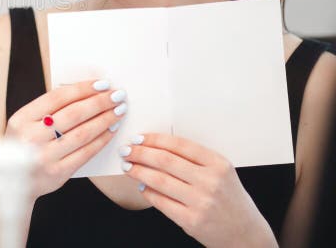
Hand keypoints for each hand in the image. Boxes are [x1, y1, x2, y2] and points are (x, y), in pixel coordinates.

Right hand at [5, 79, 127, 197]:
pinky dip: (101, 140)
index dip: (82, 88)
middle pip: (73, 114)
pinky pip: (85, 153)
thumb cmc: (23, 147)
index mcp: (22, 119)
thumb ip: (48, 109)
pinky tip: (110, 131)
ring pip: (83, 133)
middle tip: (117, 95)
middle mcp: (31, 137)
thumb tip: (85, 92)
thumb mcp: (25, 124)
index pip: (57, 97)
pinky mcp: (58, 173)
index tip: (101, 84)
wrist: (13, 183)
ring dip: (104, 120)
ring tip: (118, 111)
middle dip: (99, 102)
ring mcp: (45, 157)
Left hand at [120, 133, 275, 246]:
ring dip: (138, 171)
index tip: (138, 138)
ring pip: (159, 180)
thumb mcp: (221, 173)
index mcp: (219, 164)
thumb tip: (156, 147)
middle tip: (126, 150)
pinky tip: (141, 186)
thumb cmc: (230, 199)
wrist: (246, 235)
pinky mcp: (191, 221)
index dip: (154, 139)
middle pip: (165, 161)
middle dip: (140, 153)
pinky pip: (161, 202)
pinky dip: (147, 192)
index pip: (179, 145)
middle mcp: (210, 181)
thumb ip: (195, 160)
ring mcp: (201, 202)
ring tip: (128, 166)